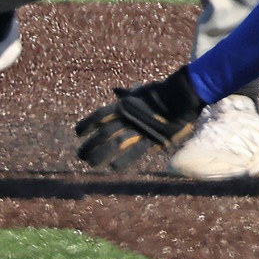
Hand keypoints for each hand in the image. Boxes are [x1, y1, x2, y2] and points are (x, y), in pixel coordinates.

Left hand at [74, 66, 204, 169]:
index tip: (78, 133)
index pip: (99, 115)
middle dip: (90, 144)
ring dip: (100, 154)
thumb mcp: (141, 91)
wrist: (181, 95)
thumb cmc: (161, 92)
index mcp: (124, 105)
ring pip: (114, 143)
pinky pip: (135, 151)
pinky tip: (113, 167)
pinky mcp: (152, 138)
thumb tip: (116, 91)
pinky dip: (124, 159)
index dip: (87, 124)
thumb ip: (127, 95)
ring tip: (90, 164)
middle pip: (103, 133)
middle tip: (80, 155)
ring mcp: (139, 128)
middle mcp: (128, 117)